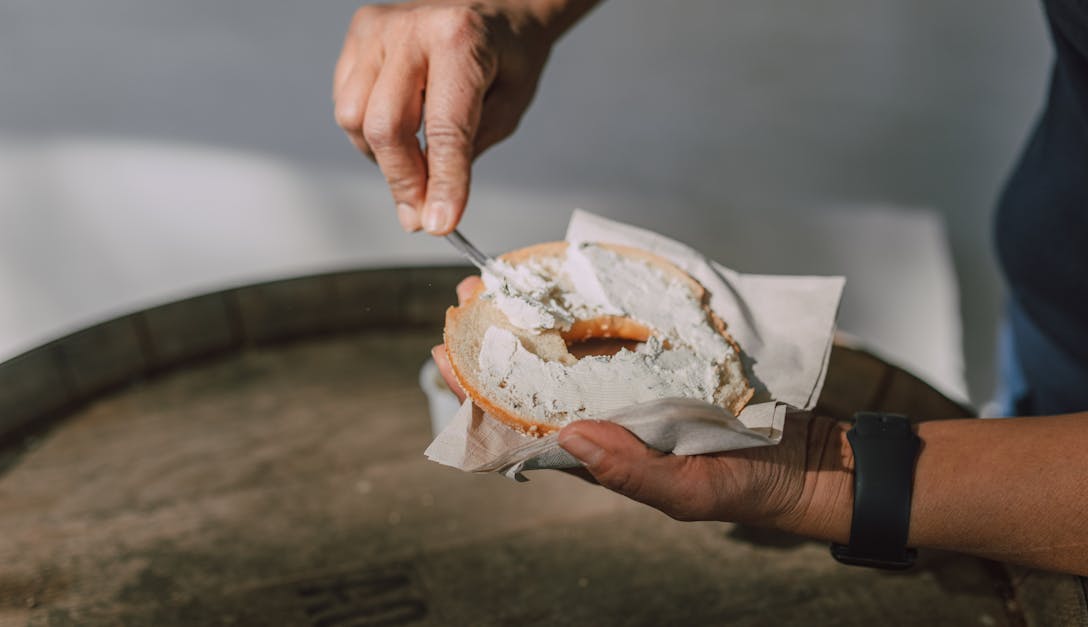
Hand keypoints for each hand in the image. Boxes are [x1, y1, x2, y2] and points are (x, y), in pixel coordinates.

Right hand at [334, 1, 575, 233]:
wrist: (498, 7)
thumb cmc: (507, 55)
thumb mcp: (507, 109)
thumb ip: (466, 155)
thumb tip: (428, 209)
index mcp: (459, 39)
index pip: (444, 129)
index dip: (441, 183)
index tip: (439, 223)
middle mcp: (411, 28)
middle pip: (385, 127)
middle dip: (404, 181)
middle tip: (421, 213)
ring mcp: (377, 29)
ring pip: (354, 119)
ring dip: (382, 156)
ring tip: (415, 159)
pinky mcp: (358, 36)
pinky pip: (346, 102)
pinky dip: (368, 131)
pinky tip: (399, 129)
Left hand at [431, 274, 853, 534]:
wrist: (808, 459)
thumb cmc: (743, 485)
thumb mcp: (685, 491)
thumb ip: (627, 470)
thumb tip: (566, 435)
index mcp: (599, 450)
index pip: (523, 420)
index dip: (479, 387)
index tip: (444, 351)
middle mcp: (608, 412)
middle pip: (538, 372)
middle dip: (498, 336)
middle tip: (467, 297)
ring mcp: (635, 383)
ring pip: (574, 344)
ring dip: (537, 312)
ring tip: (502, 278)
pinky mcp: (667, 358)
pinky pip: (622, 328)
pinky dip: (595, 303)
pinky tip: (572, 278)